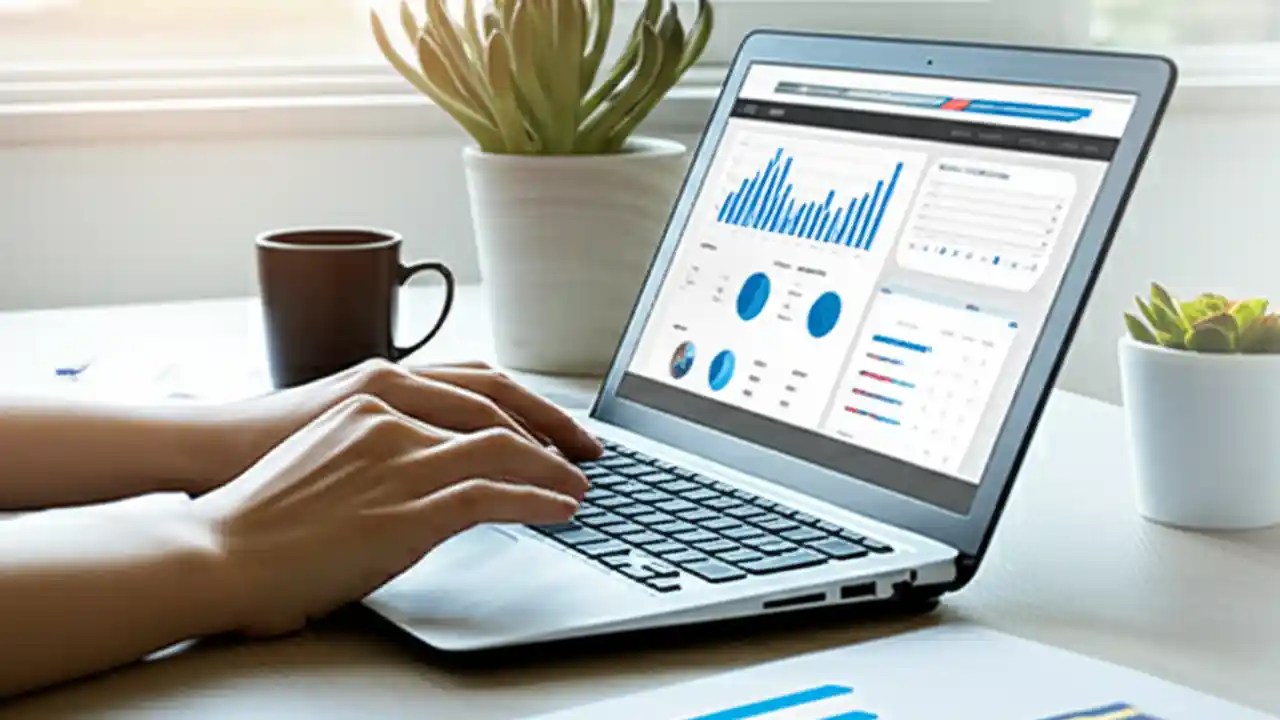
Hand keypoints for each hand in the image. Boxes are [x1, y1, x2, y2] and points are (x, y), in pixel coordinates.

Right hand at [201, 359, 601, 492]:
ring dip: (552, 464)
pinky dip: (535, 498)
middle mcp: (395, 403)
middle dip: (552, 426)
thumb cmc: (263, 492)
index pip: (476, 383)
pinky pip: (492, 492)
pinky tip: (558, 509)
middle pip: (500, 403)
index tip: (556, 422)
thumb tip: (424, 458)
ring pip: (503, 444)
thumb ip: (383, 439)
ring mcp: (401, 449)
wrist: (219, 531)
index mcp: (380, 386)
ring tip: (582, 484)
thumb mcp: (331, 445)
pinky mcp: (406, 499)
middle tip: (590, 448)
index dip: (525, 402)